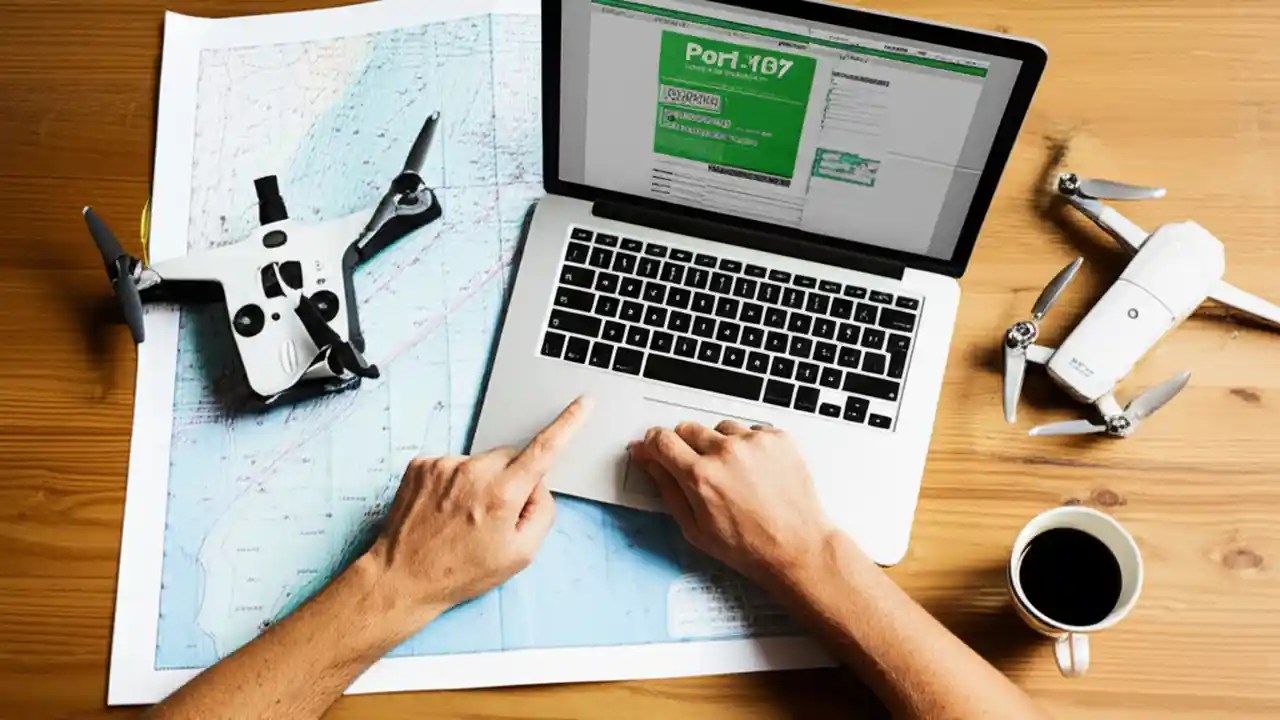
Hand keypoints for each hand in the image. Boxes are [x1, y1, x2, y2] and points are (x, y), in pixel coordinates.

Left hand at [366, 396, 592, 619]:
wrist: (403, 577)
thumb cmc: (461, 572)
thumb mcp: (520, 555)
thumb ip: (543, 513)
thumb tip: (540, 485)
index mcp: (503, 494)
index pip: (544, 449)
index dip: (568, 423)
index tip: (582, 403)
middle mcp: (473, 472)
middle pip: (511, 457)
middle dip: (512, 479)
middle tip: (495, 515)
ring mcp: (444, 465)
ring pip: (481, 462)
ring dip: (480, 482)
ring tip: (462, 517)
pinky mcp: (422, 465)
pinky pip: (454, 464)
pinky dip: (455, 483)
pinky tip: (444, 509)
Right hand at [629, 420, 833, 585]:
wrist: (796, 547)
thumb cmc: (748, 546)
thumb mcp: (694, 528)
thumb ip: (667, 488)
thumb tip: (649, 460)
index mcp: (701, 476)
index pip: (662, 439)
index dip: (655, 444)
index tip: (657, 448)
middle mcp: (726, 452)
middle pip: (688, 428)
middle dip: (686, 447)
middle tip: (701, 471)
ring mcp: (755, 442)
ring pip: (720, 428)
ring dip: (720, 445)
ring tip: (734, 475)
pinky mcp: (778, 439)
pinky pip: (751, 431)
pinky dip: (749, 446)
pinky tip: (755, 471)